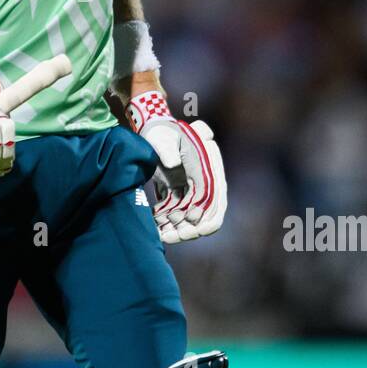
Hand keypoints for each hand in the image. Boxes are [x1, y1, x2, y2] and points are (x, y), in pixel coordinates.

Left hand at [127, 90, 227, 243]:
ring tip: (160, 236)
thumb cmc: (161, 132)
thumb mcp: (165, 137)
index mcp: (209, 173)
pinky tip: (154, 229)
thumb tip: (172, 164)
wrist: (151, 130)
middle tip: (171, 237)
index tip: (192, 230)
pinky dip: (166, 223)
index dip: (206, 220)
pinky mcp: (175, 193)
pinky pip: (174, 214)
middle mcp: (203, 184)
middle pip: (202, 216)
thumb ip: (169, 149)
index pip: (215, 204)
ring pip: (187, 219)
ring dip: (176, 230)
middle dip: (188, 231)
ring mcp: (189, 190)